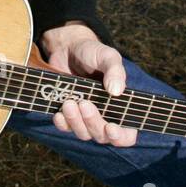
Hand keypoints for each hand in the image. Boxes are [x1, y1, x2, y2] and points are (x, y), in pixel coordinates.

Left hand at [41, 23, 137, 146]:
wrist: (69, 48)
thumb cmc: (93, 53)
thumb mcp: (107, 56)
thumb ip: (115, 72)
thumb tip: (116, 92)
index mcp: (121, 107)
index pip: (126, 135)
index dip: (120, 137)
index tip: (111, 127)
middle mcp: (105, 116)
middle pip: (102, 135)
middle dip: (93, 122)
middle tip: (84, 103)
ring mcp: (85, 118)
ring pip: (83, 134)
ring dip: (76, 122)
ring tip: (69, 102)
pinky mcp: (69, 115)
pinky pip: (66, 128)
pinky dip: (62, 123)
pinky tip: (59, 113)